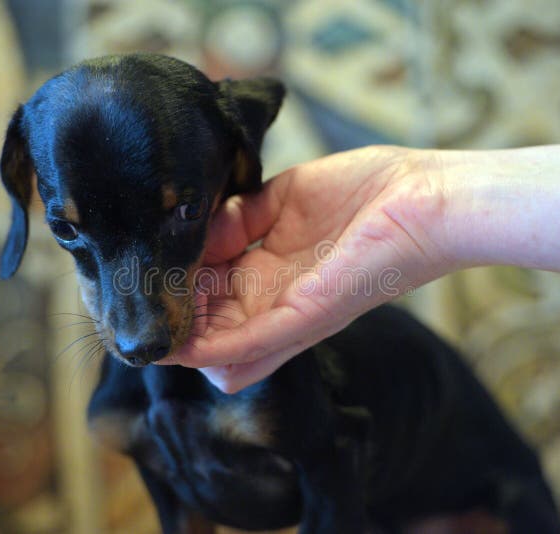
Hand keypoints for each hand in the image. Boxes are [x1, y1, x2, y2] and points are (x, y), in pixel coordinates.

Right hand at [164, 145, 452, 392]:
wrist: (425, 198)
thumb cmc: (371, 190)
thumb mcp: (289, 196)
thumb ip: (243, 214)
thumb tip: (198, 229)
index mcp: (274, 268)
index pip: (211, 287)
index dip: (177, 285)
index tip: (142, 278)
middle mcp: (278, 297)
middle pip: (210, 320)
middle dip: (172, 317)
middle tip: (133, 309)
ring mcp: (292, 311)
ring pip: (223, 343)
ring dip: (184, 341)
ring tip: (145, 334)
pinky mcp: (309, 316)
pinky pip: (252, 343)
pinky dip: (214, 349)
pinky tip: (180, 348)